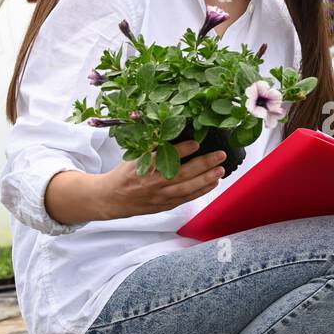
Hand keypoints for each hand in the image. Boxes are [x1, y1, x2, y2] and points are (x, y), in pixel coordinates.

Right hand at [95, 140, 226, 219]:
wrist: (112, 199)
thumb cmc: (124, 174)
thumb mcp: (133, 156)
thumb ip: (151, 145)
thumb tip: (168, 129)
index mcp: (144, 168)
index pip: (166, 157)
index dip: (182, 150)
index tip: (196, 143)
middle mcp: (154, 183)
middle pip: (182, 174)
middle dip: (203, 164)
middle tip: (220, 155)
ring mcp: (161, 196)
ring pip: (187, 188)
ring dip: (206, 179)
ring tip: (221, 170)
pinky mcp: (165, 205)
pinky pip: (186, 198)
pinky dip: (201, 191)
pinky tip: (213, 183)